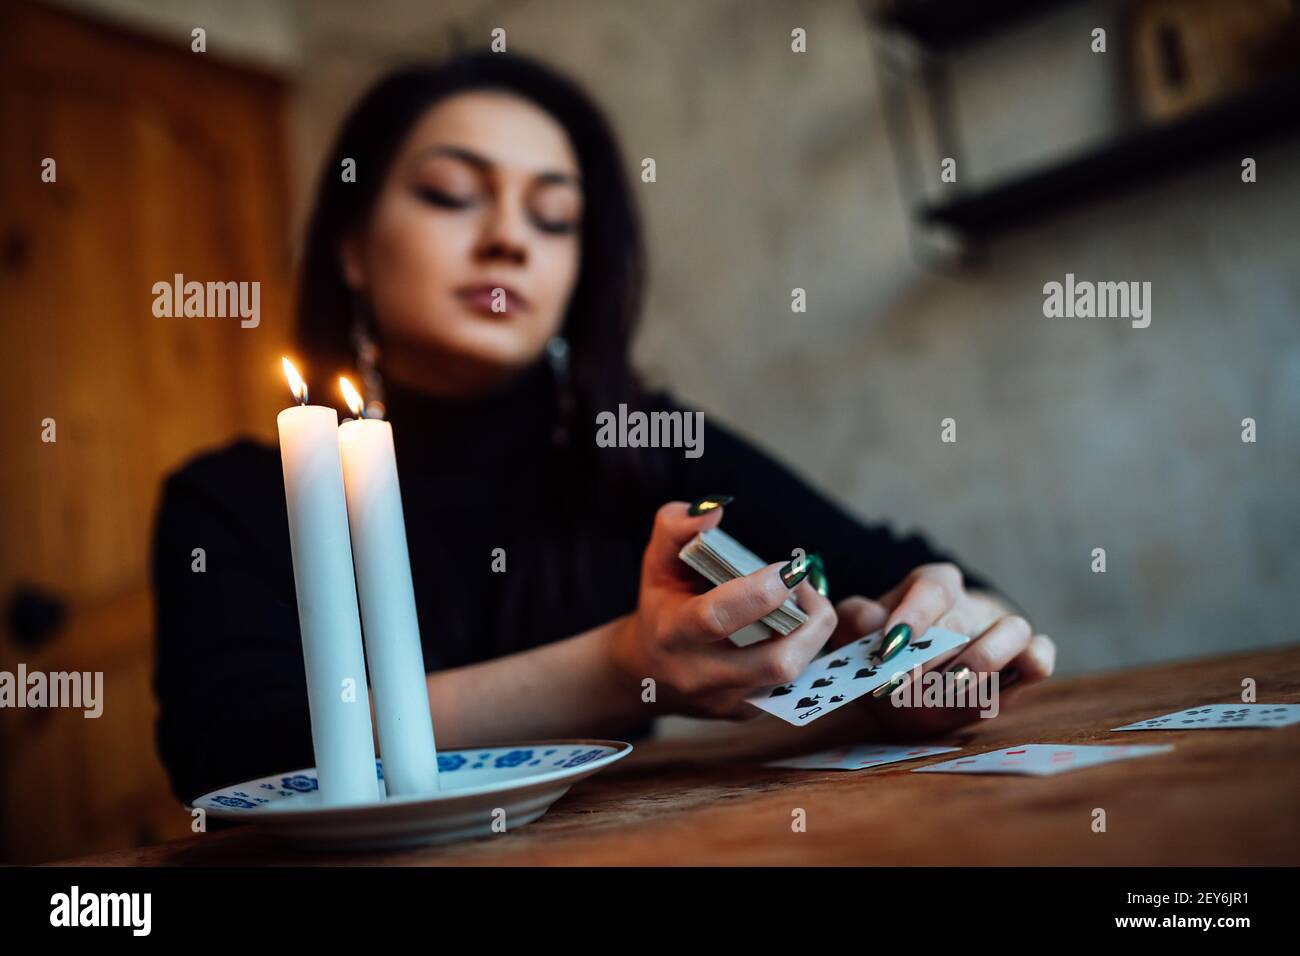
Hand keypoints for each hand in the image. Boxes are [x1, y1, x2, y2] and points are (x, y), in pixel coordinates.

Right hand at [610, 501, 836, 719]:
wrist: (645, 672)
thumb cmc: (660, 605)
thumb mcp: (657, 562)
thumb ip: (677, 526)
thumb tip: (715, 508)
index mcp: (674, 632)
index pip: (720, 617)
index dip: (763, 591)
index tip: (787, 567)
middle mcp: (700, 674)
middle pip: (776, 662)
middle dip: (811, 621)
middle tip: (806, 586)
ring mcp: (726, 701)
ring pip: (792, 675)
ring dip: (813, 635)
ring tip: (805, 603)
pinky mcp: (745, 712)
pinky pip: (791, 683)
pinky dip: (802, 650)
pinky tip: (794, 626)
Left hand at [826, 563, 1055, 737]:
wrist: (920, 679)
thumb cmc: (890, 651)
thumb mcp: (863, 632)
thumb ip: (856, 621)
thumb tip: (869, 623)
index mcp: (931, 587)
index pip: (931, 588)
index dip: (912, 616)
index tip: (888, 648)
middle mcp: (970, 605)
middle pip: (961, 621)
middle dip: (932, 656)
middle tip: (903, 686)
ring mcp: (1002, 631)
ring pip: (1013, 629)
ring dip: (981, 660)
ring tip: (948, 688)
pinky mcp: (1026, 659)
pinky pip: (1041, 654)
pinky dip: (1031, 666)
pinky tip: (998, 689)